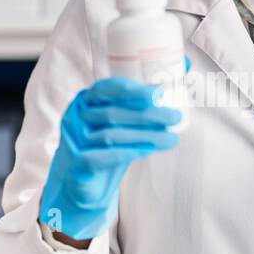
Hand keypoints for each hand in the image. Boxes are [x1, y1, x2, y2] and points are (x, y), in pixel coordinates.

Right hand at [40, 76, 181, 240]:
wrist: (85, 182)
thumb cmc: (107, 145)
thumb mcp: (122, 122)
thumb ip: (143, 103)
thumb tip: (180, 72)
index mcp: (86, 101)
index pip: (106, 89)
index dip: (131, 90)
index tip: (158, 94)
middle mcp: (75, 117)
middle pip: (112, 114)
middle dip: (148, 115)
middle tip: (175, 117)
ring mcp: (73, 141)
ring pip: (110, 136)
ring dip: (144, 136)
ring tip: (171, 138)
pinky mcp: (76, 165)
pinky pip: (98, 158)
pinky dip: (124, 153)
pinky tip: (146, 151)